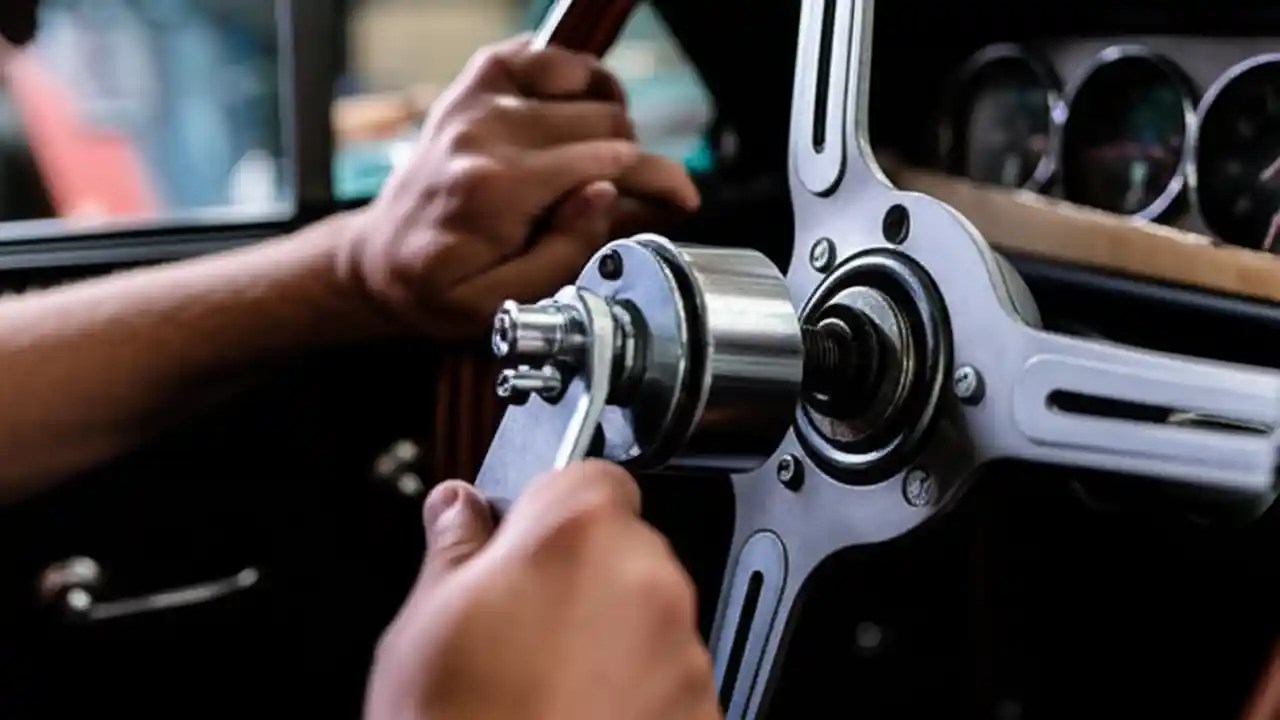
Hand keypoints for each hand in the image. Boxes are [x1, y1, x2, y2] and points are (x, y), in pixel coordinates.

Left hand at [339, 35, 700, 339]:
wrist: (381, 261)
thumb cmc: (439, 287)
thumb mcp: (504, 300)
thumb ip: (564, 251)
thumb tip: (608, 194)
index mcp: (496, 189)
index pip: (608, 162)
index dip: (661, 178)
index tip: (683, 196)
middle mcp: (487, 132)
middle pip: (606, 125)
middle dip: (633, 162)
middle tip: (631, 197)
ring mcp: (478, 100)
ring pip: (587, 87)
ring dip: (610, 122)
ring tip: (605, 160)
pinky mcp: (474, 84)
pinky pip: (548, 57)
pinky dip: (576, 79)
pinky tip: (578, 116)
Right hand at [364, 461, 720, 719]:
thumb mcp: (424, 623)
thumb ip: (453, 547)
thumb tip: (456, 508)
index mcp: (577, 531)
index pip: (587, 475)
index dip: (549, 511)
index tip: (523, 543)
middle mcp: (648, 579)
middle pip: (622, 548)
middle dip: (579, 576)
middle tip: (522, 628)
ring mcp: (683, 649)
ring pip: (647, 617)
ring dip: (610, 636)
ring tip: (545, 684)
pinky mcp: (703, 708)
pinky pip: (669, 679)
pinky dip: (637, 691)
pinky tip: (577, 715)